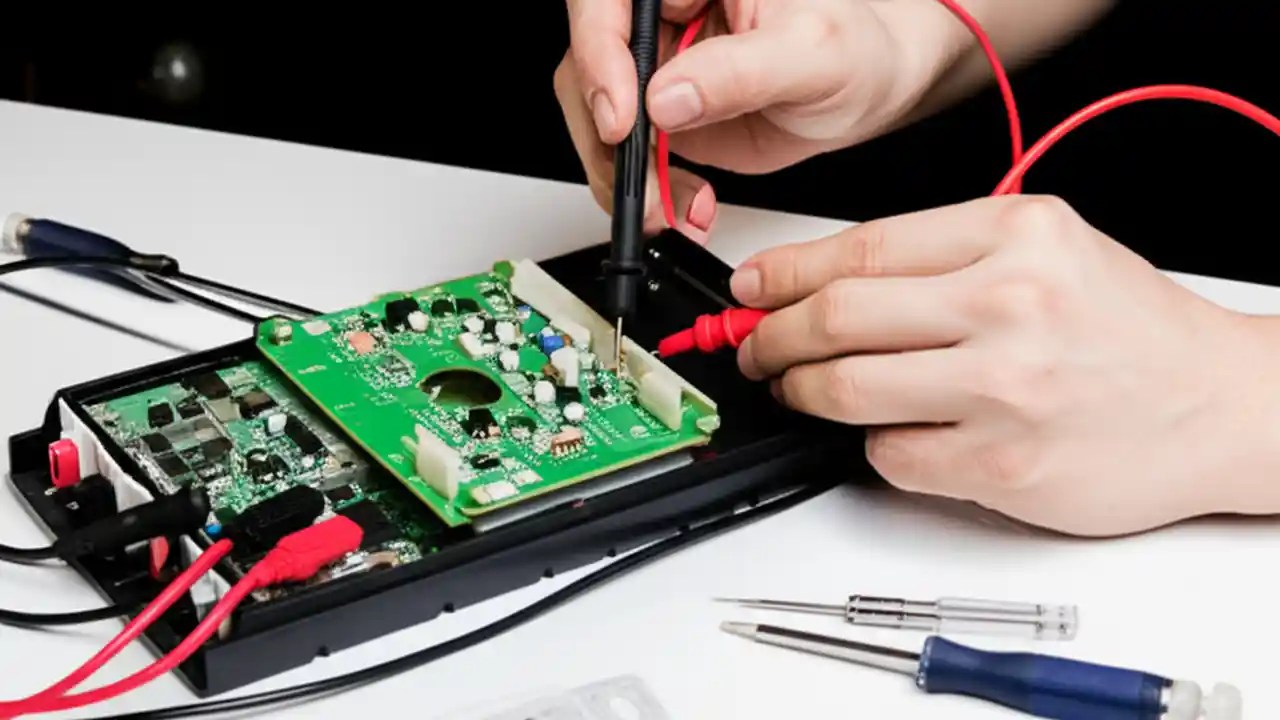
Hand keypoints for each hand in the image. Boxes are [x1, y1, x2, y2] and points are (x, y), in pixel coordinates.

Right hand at [554, 0, 968, 242]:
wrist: (871, 88)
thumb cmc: (856, 49)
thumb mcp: (812, 54)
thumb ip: (739, 71)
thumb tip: (668, 97)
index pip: (609, 1)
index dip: (600, 53)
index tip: (623, 114)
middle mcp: (663, 15)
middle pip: (586, 62)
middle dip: (605, 133)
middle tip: (639, 177)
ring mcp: (655, 68)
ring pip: (596, 116)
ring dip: (623, 173)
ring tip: (668, 204)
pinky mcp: (659, 115)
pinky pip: (624, 156)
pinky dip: (643, 191)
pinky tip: (680, 204)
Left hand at [730, 195, 1279, 535]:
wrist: (1222, 403)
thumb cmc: (1128, 328)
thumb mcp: (1046, 251)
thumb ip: (939, 259)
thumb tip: (818, 284)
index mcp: (1015, 234)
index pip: (860, 249)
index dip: (784, 274)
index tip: (751, 290)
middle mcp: (1009, 304)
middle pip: (838, 317)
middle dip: (772, 337)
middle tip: (757, 348)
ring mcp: (1005, 388)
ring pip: (846, 390)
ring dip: (803, 393)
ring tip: (799, 390)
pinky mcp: (1002, 463)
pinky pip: (890, 455)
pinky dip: (874, 445)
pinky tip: (895, 432)